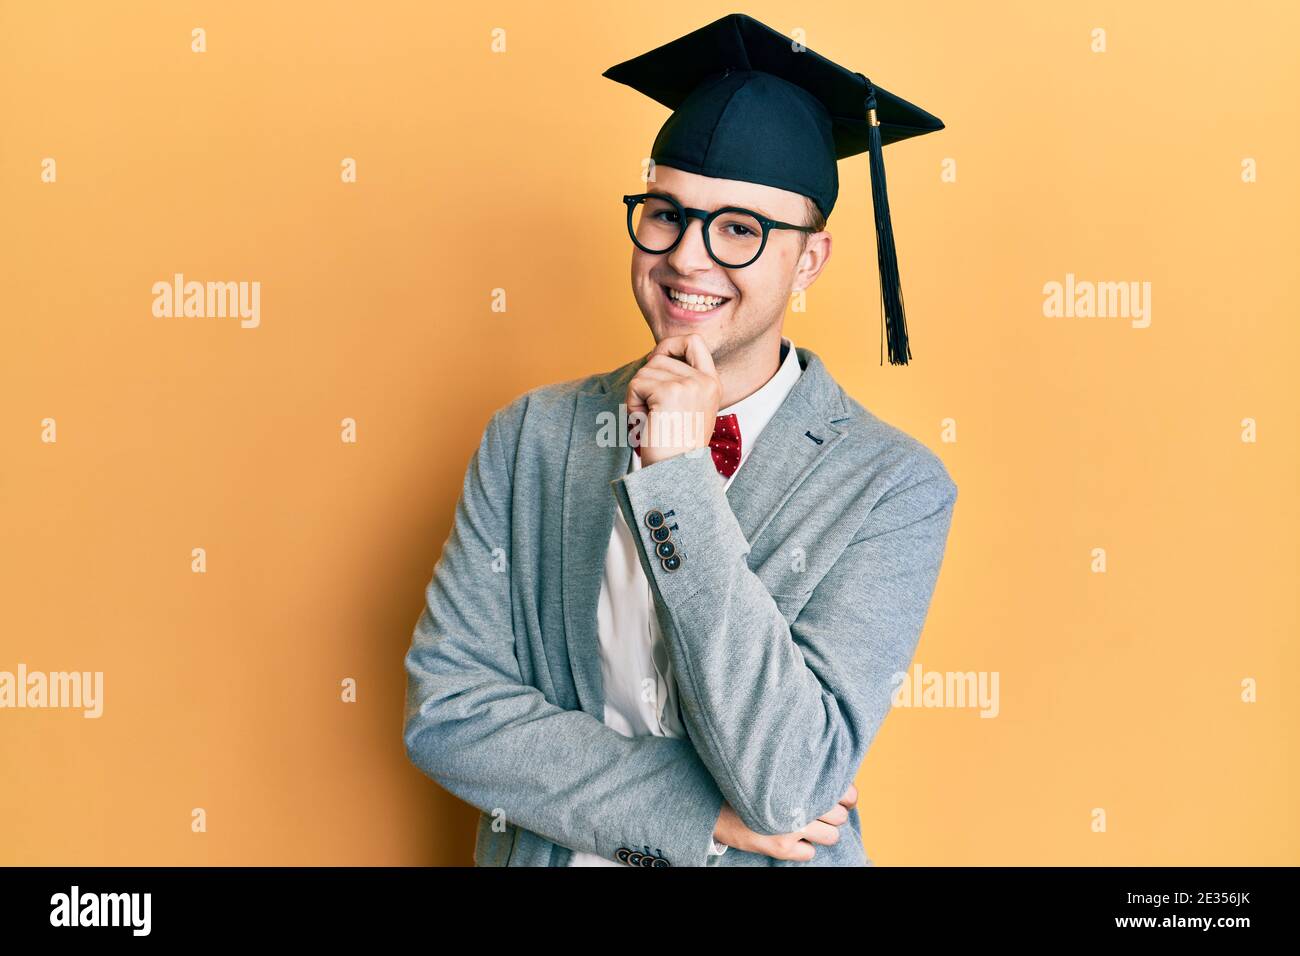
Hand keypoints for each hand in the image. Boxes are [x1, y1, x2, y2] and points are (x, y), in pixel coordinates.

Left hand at [625, 334, 721, 466]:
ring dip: (638, 395)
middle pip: (659, 357)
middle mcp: (704, 381)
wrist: (676, 474)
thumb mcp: (687, 408)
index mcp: (712, 383)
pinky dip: (632, 404)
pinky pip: (636, 384)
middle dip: (646, 382)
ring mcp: (689, 385)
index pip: (694, 341)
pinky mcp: (670, 392)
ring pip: (645, 370)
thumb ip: (680, 381)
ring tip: (650, 420)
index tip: (656, 361)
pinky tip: (644, 423)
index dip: (669, 345)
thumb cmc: (674, 448)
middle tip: (652, 412)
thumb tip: (655, 357)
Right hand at [712, 782, 858, 861]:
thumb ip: (800, 774)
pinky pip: (810, 853)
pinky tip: (793, 837)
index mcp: (799, 781)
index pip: (844, 792)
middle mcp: (798, 805)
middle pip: (839, 816)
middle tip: (823, 810)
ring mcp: (790, 829)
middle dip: (834, 813)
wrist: (713, 804)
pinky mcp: (780, 847)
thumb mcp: (774, 771)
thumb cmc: (746, 784)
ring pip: (831, 837)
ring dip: (824, 832)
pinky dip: (805, 847)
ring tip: (810, 825)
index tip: (845, 797)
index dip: (848, 796)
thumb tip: (829, 778)